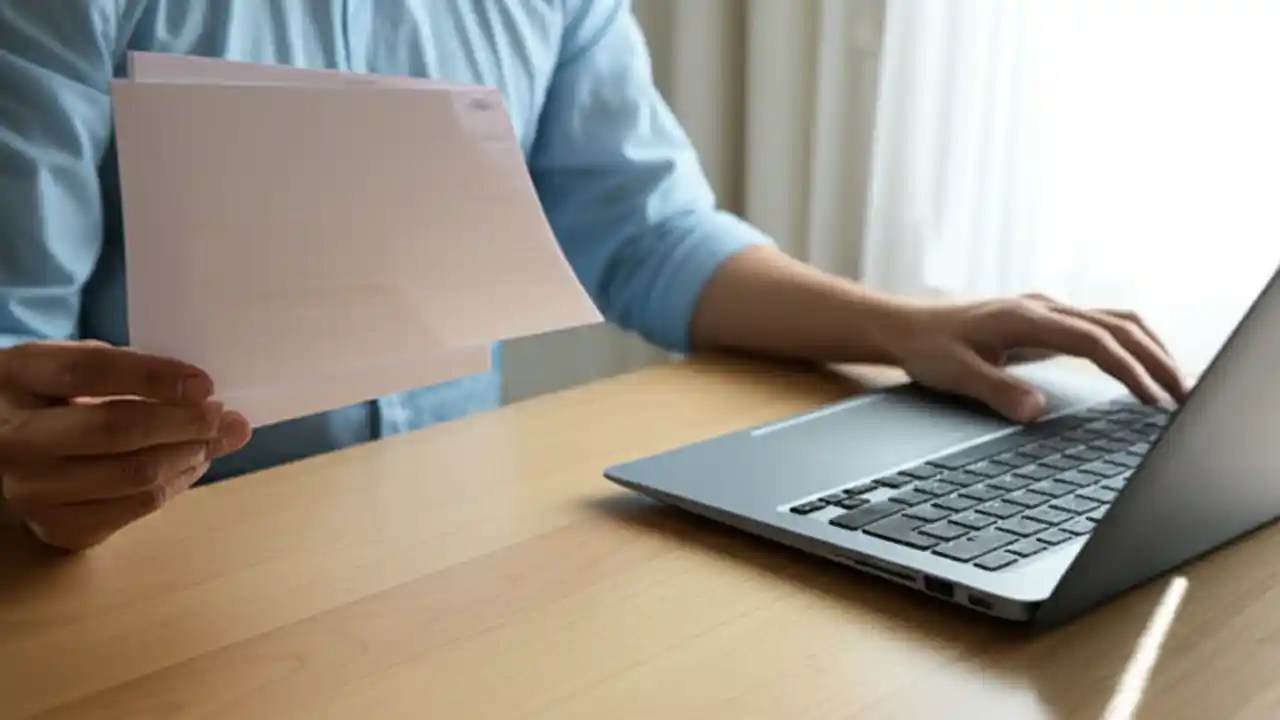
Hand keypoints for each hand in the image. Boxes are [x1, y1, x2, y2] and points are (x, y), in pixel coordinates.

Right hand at [0, 341, 251, 550]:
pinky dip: (175, 484)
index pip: (89, 371)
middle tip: (223, 415)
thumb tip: (203, 393)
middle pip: (114, 430)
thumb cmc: (52, 398)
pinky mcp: (55, 528)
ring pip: (132, 475)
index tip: (204, 383)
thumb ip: (129, 370)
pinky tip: (191, 463)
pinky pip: (134, 508)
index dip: (154, 376)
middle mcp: (14, 437)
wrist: (2, 451)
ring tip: (216, 437)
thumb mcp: (71, 366)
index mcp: (16, 376)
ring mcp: (30, 489)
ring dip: (189, 454)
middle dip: (184, 422)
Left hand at [888, 294, 1188, 421]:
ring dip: (1151, 348)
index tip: (1150, 398)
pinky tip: (1144, 369)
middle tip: (1186, 396)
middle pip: (1118, 325)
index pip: (1093, 340)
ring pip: (1116, 321)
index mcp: (1025, 318)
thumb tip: (1036, 410)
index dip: (1127, 369)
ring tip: (1178, 384)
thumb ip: (996, 390)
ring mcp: (1047, 311)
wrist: (906, 326)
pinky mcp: (1047, 322)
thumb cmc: (927, 347)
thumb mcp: (954, 372)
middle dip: (1157, 358)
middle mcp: (1043, 308)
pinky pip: (1102, 326)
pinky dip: (1131, 345)